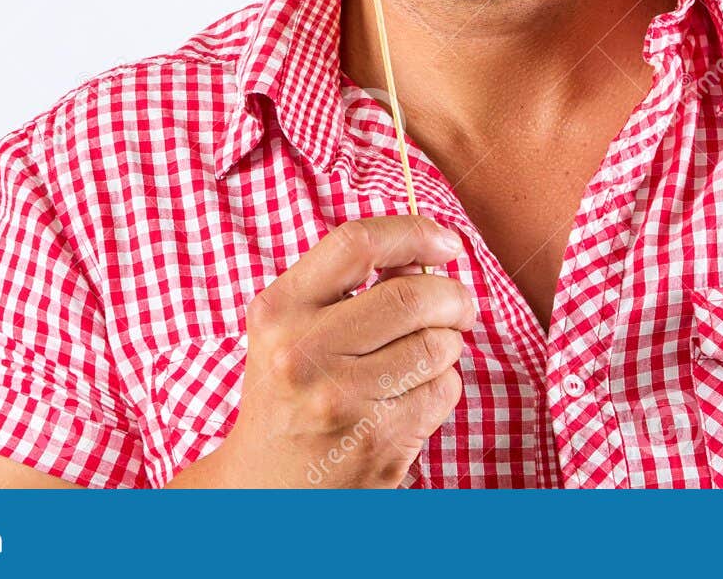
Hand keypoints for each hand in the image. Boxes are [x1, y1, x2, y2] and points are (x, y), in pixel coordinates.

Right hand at [167, 215, 474, 487]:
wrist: (264, 489)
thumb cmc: (289, 397)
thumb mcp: (290, 331)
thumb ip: (346, 287)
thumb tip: (426, 254)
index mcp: (278, 311)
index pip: (356, 243)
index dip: (413, 233)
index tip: (447, 242)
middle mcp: (303, 353)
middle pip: (411, 296)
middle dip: (452, 296)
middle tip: (459, 306)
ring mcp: (342, 400)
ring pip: (437, 345)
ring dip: (447, 346)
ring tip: (424, 357)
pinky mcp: (377, 440)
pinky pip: (443, 390)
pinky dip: (442, 387)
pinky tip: (412, 396)